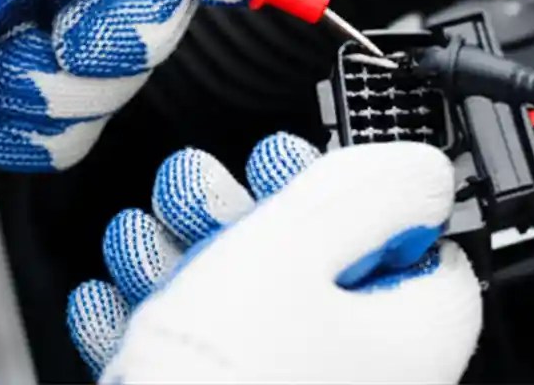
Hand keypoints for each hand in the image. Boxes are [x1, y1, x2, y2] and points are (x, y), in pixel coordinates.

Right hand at [67, 135, 481, 383]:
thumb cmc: (230, 379)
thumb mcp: (296, 246)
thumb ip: (362, 193)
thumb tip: (421, 173)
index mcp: (411, 335)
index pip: (416, 247)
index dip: (358, 197)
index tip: (300, 170)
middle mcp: (367, 378)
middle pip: (319, 270)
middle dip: (242, 215)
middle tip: (194, 188)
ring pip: (249, 314)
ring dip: (183, 261)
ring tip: (138, 234)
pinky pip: (202, 364)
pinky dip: (155, 329)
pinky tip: (112, 298)